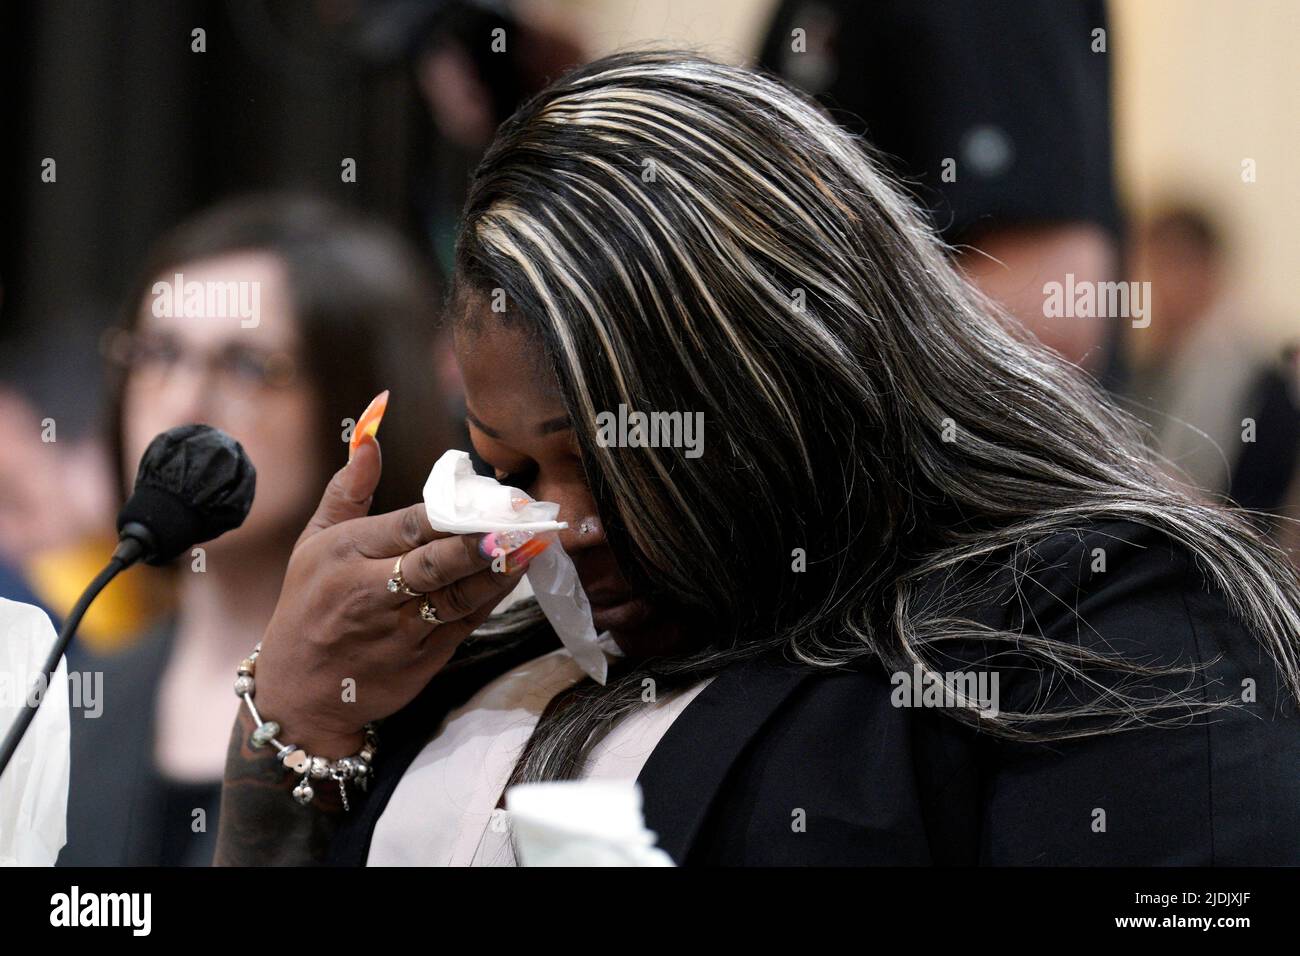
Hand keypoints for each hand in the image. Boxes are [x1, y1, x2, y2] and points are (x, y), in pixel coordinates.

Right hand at [251, 436, 534, 756]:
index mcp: (345, 554)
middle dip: (482, 541)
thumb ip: (349, 487)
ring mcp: (400, 630)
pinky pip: (465, 622)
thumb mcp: (315, 541)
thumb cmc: (310, 603)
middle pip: (436, 563)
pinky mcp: (422, 658)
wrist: (300, 692)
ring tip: (533, 544)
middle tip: (521, 519)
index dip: (452, 512)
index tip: (490, 494)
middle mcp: (371, 593)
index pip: (407, 527)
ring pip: (458, 596)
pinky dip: (493, 598)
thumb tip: (369, 434)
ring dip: (499, 571)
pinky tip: (517, 573)